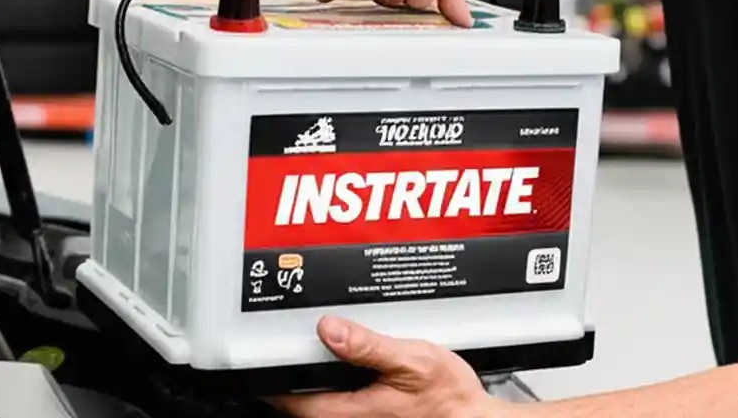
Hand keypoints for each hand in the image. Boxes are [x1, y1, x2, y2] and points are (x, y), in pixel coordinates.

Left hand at [267, 315, 501, 416]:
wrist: (472, 417)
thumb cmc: (447, 398)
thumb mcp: (410, 361)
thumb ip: (366, 346)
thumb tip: (328, 329)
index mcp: (349, 411)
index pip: (293, 400)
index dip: (274, 379)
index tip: (265, 357)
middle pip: (303, 402)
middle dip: (295, 376)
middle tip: (289, 346)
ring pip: (321, 402)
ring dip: (315, 379)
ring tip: (317, 350)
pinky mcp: (370, 415)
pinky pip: (339, 401)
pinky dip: (335, 383)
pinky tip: (345, 364)